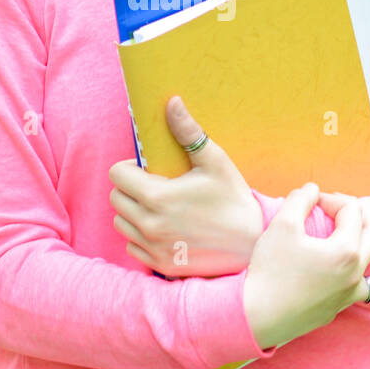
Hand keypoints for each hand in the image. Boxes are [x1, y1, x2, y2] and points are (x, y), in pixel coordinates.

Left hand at [109, 95, 261, 276]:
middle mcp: (149, 225)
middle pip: (115, 198)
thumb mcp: (215, 162)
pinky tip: (165, 228)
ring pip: (121, 223)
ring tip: (160, 207)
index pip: (116, 174)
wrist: (254, 246)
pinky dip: (141, 237)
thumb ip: (188, 132)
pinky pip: (132, 247)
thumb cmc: (235, 201)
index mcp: (157, 197)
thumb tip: (172, 102)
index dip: (130, 167)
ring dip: (133, 212)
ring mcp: (153, 248)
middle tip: (156, 185)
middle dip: (130, 188)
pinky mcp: (159, 266)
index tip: (149, 169)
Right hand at [242, 185, 369, 349]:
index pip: (350, 211)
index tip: (311, 200)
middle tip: (342, 206)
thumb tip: (313, 189)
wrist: (257, 316)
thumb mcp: (281, 225)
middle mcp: (355, 273)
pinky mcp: (338, 309)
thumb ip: (300, 199)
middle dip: (360, 213)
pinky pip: (369, 294)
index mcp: (346, 250)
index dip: (332, 198)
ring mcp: (350, 294)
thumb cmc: (269, 269)